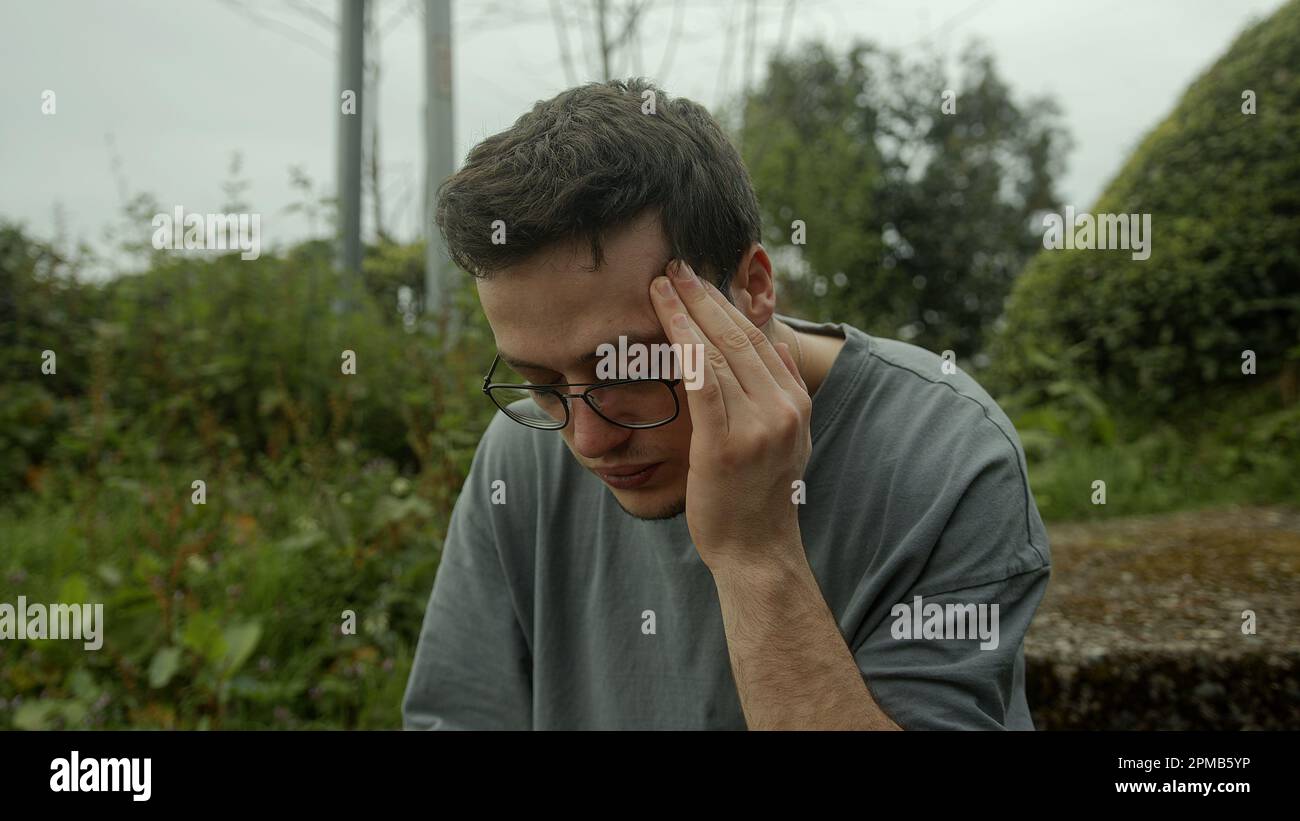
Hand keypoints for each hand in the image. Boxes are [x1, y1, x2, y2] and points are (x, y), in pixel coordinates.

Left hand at [649, 259, 811, 571]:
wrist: (756, 549)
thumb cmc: (757, 495)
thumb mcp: (787, 440)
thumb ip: (783, 394)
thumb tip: (779, 351)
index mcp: (796, 402)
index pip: (759, 339)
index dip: (726, 304)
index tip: (699, 279)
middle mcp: (784, 408)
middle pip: (739, 337)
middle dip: (704, 297)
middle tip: (675, 267)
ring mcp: (759, 425)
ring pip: (719, 352)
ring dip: (687, 312)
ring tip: (662, 285)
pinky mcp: (726, 442)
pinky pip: (702, 381)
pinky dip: (684, 344)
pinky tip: (666, 321)